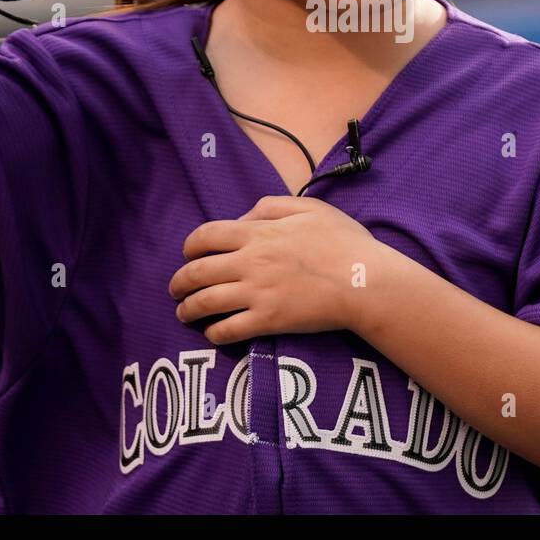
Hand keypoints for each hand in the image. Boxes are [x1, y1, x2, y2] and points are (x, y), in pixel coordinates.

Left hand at [169, 195, 382, 344]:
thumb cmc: (342, 241)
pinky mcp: (268, 321)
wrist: (364, 279)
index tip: (189, 254)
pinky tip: (213, 333)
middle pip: (197, 272)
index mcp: (258, 233)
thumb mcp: (308, 207)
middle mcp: (250, 262)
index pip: (206, 236)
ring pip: (205, 303)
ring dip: (188, 310)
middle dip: (179, 282)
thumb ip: (271, 205)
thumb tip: (244, 217)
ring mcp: (257, 293)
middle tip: (176, 289)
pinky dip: (214, 333)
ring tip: (184, 313)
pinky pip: (228, 330)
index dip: (190, 246)